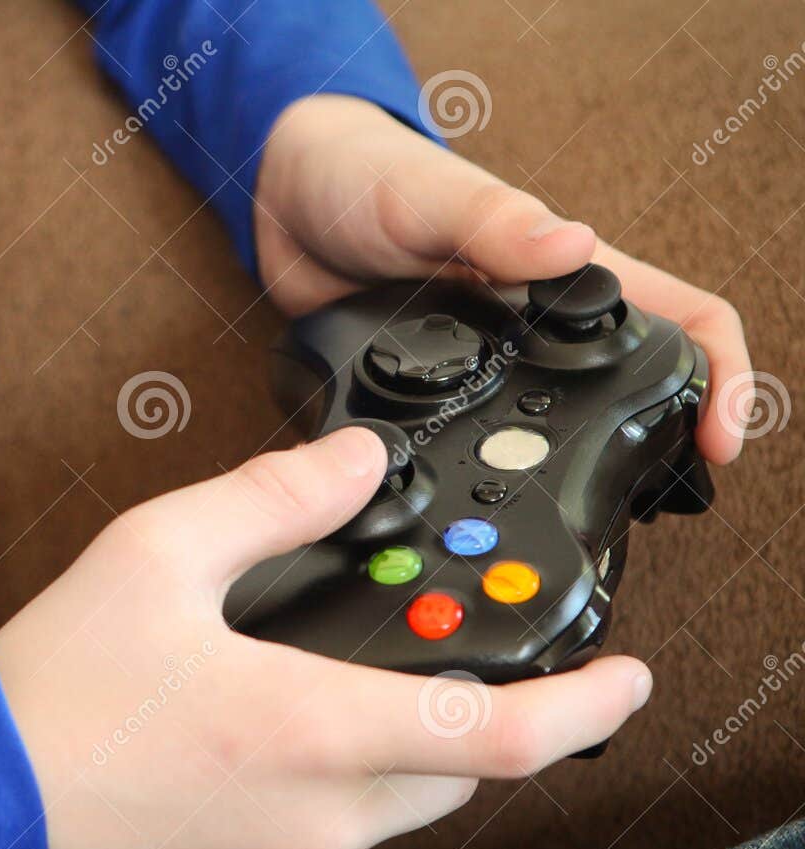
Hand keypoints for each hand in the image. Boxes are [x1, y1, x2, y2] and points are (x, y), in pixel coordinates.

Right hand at [0, 428, 651, 848]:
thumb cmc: (51, 695)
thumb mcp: (151, 554)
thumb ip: (273, 498)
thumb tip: (356, 463)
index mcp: (313, 729)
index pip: (502, 733)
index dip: (586, 705)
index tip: (627, 679)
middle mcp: (321, 822)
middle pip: (454, 767)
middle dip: (459, 707)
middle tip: (413, 655)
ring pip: (388, 809)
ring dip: (376, 749)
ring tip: (286, 696)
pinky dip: (319, 796)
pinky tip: (240, 758)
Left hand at [254, 94, 751, 464]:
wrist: (286, 205)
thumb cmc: (365, 177)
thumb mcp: (429, 196)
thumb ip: (492, 222)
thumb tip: (569, 245)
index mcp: (564, 267)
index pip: (678, 316)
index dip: (718, 373)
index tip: (719, 436)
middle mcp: (536, 322)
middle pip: (627, 388)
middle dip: (653, 444)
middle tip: (646, 500)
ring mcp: (489, 361)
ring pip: (551, 428)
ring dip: (564, 470)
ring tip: (557, 513)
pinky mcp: (433, 392)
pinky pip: (472, 440)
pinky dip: (480, 472)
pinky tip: (466, 499)